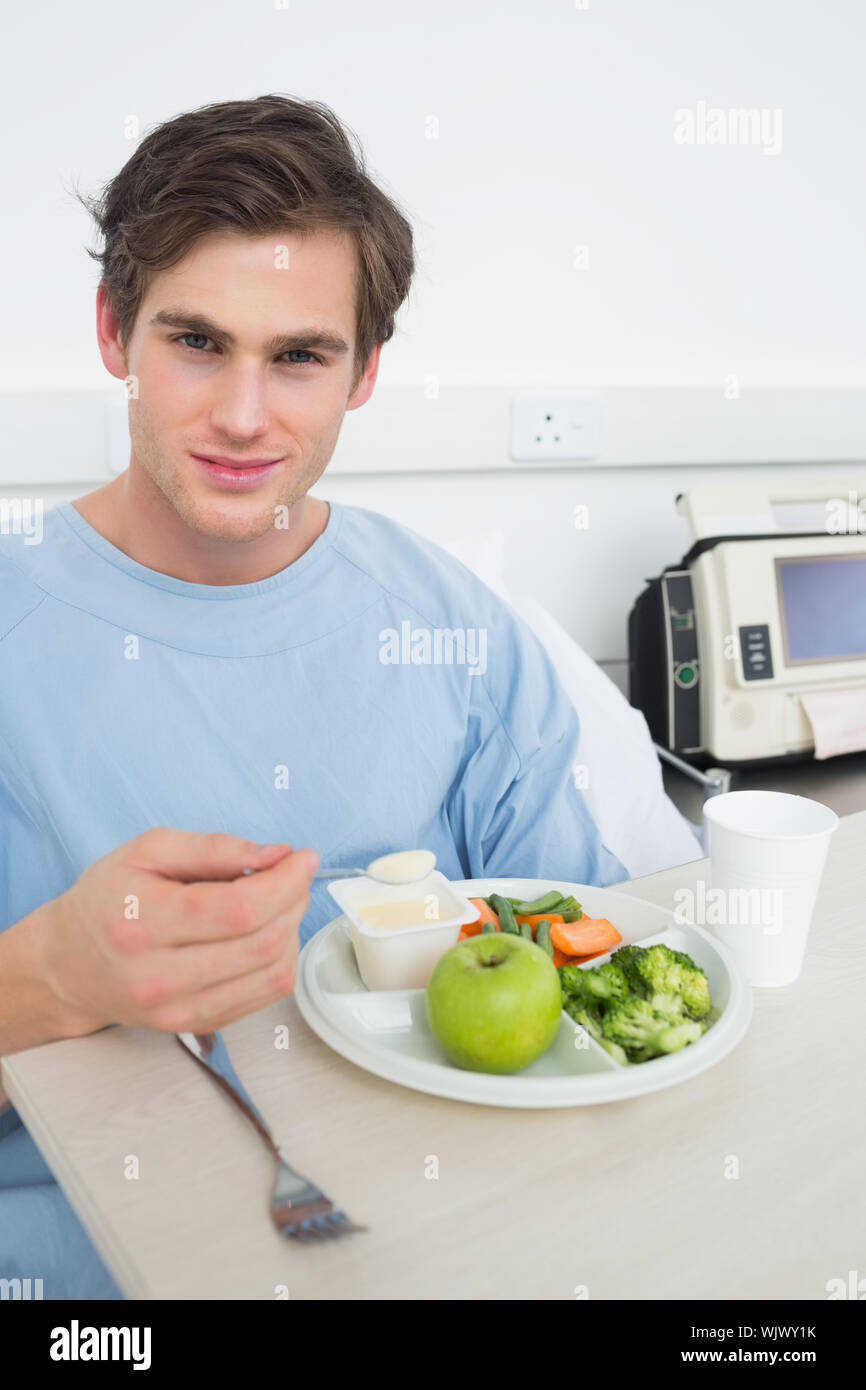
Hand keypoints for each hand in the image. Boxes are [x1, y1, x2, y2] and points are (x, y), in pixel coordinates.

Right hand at [38, 828, 318, 1036]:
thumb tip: (276, 855)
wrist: (69, 965)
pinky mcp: (195, 1024)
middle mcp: (159, 976)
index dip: (285, 883)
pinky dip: (280, 959)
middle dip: (293, 901)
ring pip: (272, 973)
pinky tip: (265, 933)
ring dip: (291, 931)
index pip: (238, 910)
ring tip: (277, 903)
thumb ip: (214, 848)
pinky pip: (265, 996)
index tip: (303, 859)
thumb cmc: (108, 900)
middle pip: (262, 943)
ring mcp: (178, 1009)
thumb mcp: (147, 851)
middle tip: (292, 876)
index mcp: (142, 923)